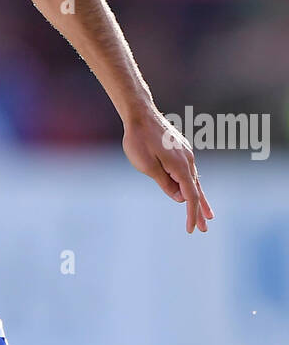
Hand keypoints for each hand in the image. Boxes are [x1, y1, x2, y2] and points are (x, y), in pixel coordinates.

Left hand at [122, 108, 213, 232]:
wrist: (140, 115)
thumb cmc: (139, 140)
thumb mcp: (148, 167)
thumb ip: (164, 183)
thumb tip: (179, 197)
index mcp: (181, 166)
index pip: (190, 196)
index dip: (191, 214)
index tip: (191, 229)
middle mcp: (188, 160)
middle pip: (196, 190)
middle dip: (200, 210)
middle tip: (206, 228)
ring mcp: (185, 154)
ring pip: (193, 181)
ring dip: (198, 198)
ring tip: (206, 214)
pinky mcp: (180, 150)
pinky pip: (188, 172)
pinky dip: (191, 185)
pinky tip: (190, 191)